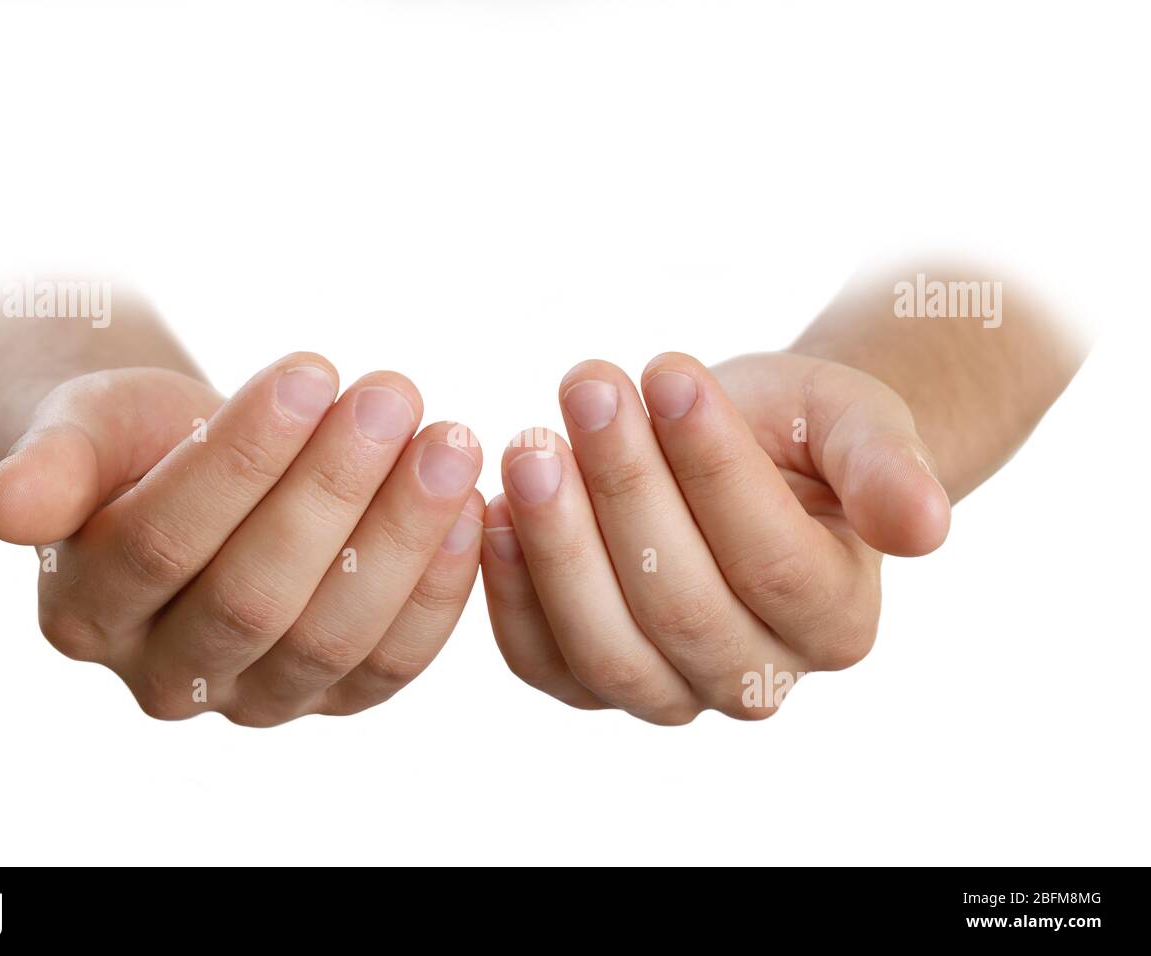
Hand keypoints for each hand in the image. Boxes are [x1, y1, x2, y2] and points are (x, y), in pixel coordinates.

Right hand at [0, 355, 483, 724]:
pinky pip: (392, 663)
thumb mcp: (84, 430)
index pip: (162, 544)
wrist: (188, 476)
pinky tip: (469, 509)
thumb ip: (50, 466)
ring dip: (400, 535)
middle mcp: (164, 678)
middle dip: (332, 490)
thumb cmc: (135, 442)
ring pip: (332, 639)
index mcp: (84, 615)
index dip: (238, 459)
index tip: (311, 368)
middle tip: (394, 395)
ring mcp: (254, 699)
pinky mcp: (332, 697)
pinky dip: (438, 590)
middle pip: (254, 599)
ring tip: (448, 439)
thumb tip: (6, 508)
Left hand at [480, 351, 949, 723]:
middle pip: (682, 610)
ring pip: (609, 650)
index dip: (717, 468)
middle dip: (626, 490)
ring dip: (559, 545)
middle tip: (586, 388)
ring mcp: (672, 691)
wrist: (743, 455)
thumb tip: (927, 527)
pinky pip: (544, 664)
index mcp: (837, 620)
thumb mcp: (854, 422)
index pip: (772, 562)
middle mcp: (758, 676)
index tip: (671, 369)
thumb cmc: (801, 435)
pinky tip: (490, 513)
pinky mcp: (593, 679)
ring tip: (529, 445)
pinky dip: (511, 594)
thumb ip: (887, 467)